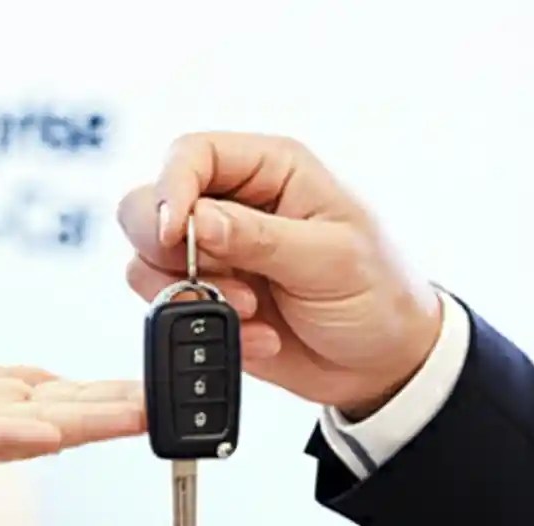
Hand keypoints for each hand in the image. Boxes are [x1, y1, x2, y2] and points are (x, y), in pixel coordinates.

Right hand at [119, 132, 443, 418]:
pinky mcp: (209, 297)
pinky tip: (256, 334)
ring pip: (147, 257)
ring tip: (248, 310)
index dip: (170, 189)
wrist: (385, 363)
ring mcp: (217, 253)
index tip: (176, 234)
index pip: (191, 154)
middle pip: (149, 203)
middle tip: (211, 280)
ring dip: (186, 293)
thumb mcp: (330, 259)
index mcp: (272, 169)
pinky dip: (202, 327)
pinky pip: (169, 305)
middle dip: (166, 248)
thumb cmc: (378, 293)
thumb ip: (258, 236)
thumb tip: (194, 220)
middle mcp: (234, 203)